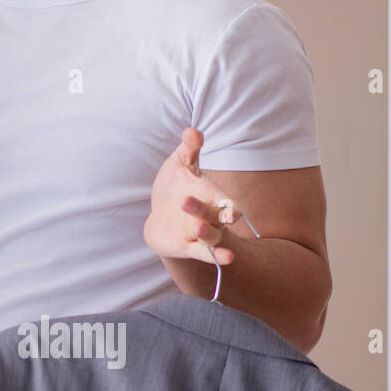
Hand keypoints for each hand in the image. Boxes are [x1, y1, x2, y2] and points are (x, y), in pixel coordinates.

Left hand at [144, 127, 240, 266]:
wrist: (159, 215)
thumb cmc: (174, 188)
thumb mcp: (179, 165)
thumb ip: (188, 149)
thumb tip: (192, 130)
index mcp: (212, 196)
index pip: (227, 202)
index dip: (231, 207)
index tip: (231, 210)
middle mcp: (211, 217)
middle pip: (216, 218)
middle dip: (204, 211)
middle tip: (185, 202)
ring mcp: (200, 234)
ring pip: (212, 238)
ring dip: (208, 235)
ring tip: (196, 228)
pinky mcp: (187, 247)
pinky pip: (204, 254)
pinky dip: (215, 257)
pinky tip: (226, 260)